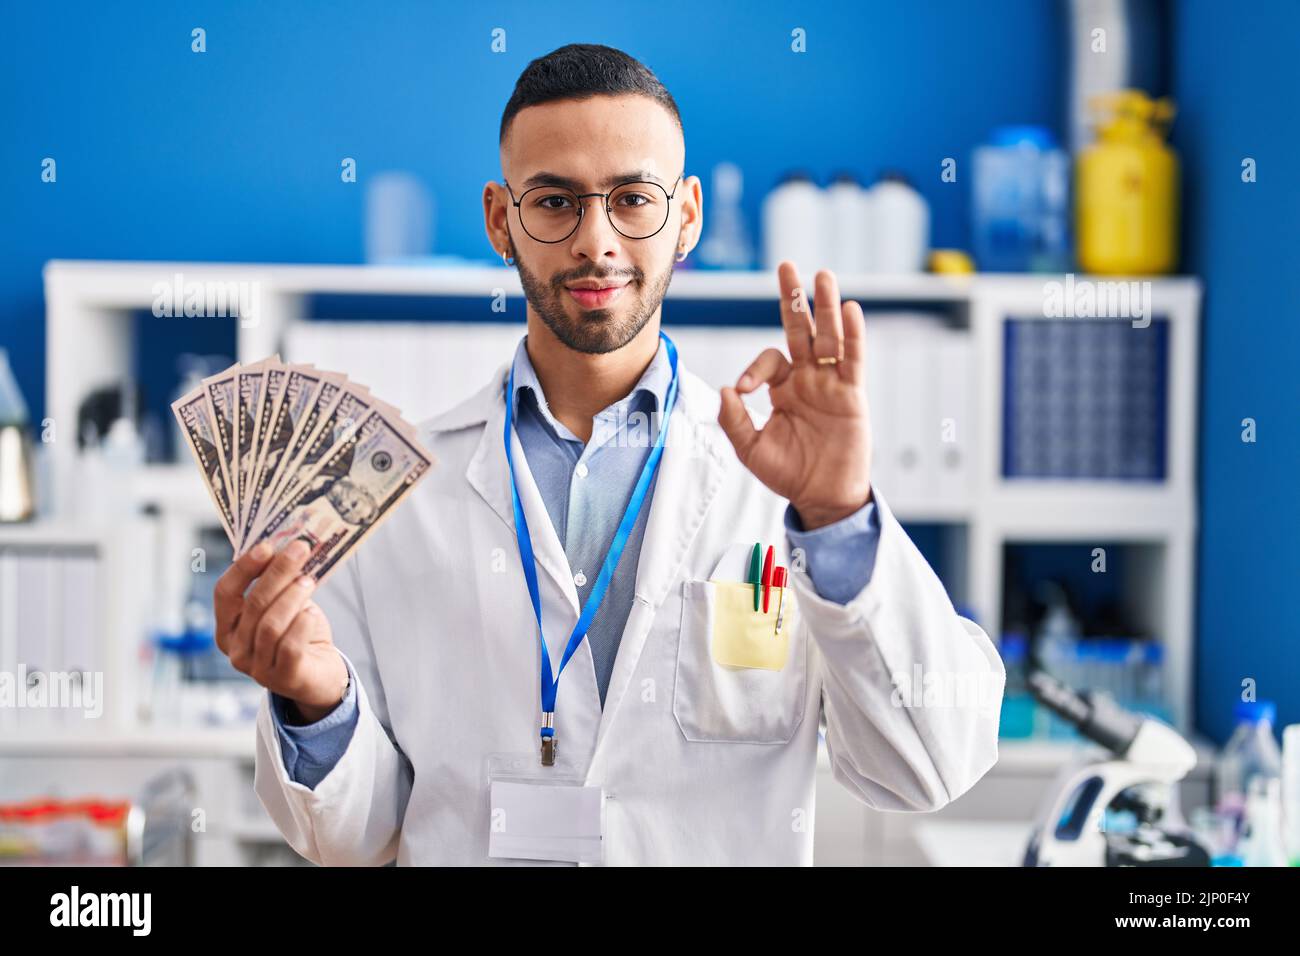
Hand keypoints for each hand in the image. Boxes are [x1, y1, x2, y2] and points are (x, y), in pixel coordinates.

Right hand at [213, 540, 348, 722]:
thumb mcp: (284, 605)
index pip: (225, 593)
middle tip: (299, 549)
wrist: (320, 674)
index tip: (266, 545)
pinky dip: (302, 624)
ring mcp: (257, 668)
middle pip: (252, 604)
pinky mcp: (284, 678)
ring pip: (270, 625)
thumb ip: (278, 584)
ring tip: (308, 580)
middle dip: (277, 573)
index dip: (244, 568)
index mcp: (228, 628)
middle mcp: (236, 650)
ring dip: (292, 597)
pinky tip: (312, 613)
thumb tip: (287, 546)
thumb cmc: (298, 633)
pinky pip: (290, 646)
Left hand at [717, 262, 872, 529]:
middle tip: (787, 265)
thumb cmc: (788, 473)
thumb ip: (733, 420)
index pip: (769, 360)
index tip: (745, 391)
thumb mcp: (751, 448)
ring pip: (829, 337)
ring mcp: (832, 383)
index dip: (754, 369)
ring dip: (826, 306)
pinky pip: (853, 359)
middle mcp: (808, 378)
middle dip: (794, 299)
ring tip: (824, 275)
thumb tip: (725, 388)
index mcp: (783, 387)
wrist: (822, 496)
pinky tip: (850, 310)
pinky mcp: (852, 394)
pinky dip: (853, 335)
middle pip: (800, 329)